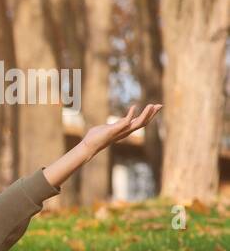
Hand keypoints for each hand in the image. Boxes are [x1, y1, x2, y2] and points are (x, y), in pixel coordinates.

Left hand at [43, 103, 162, 187]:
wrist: (89, 145)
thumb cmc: (96, 137)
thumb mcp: (110, 128)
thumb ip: (117, 124)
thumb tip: (120, 122)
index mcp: (125, 130)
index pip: (141, 122)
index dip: (149, 115)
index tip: (154, 106)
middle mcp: (126, 131)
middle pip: (143, 123)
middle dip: (152, 114)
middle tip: (160, 105)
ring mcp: (121, 131)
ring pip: (138, 123)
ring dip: (146, 114)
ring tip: (151, 105)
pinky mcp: (115, 130)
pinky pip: (125, 121)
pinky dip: (130, 114)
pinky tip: (134, 106)